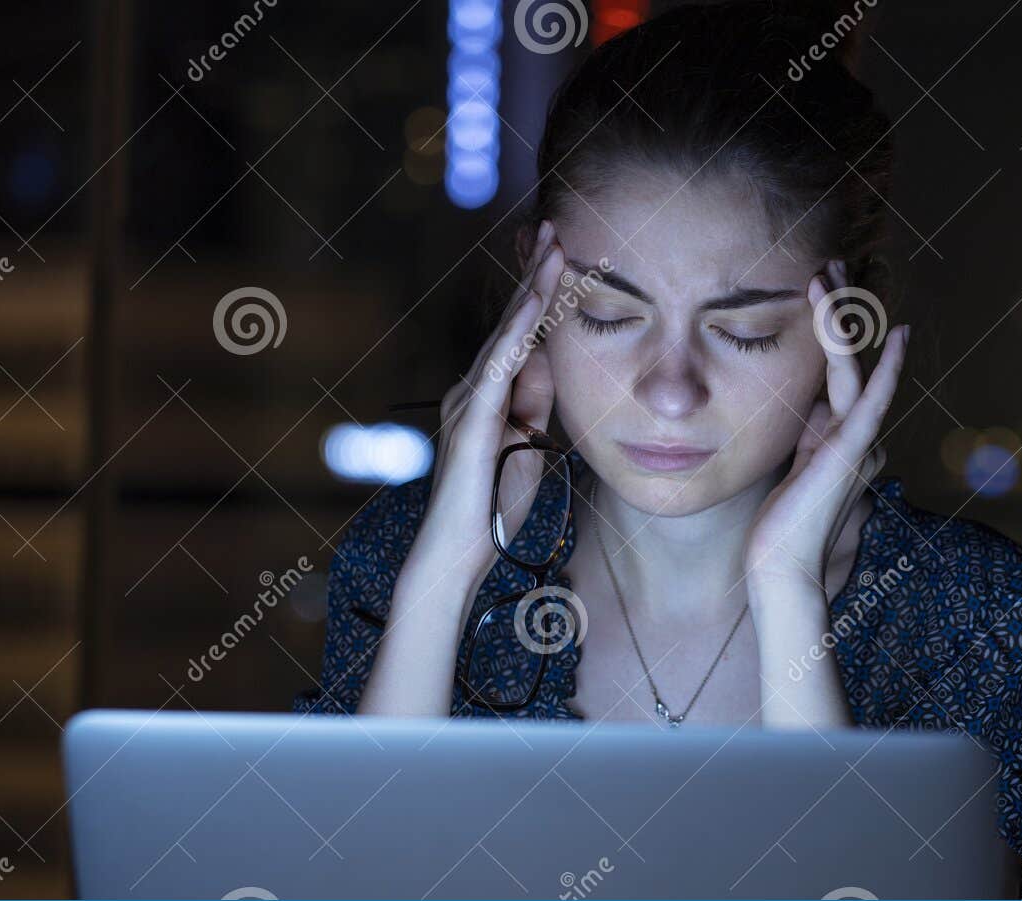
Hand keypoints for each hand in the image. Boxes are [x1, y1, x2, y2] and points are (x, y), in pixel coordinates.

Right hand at [413, 219, 566, 583]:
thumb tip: (550, 360)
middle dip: (534, 275)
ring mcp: (468, 402)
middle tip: (554, 228)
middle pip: (511, 323)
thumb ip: (535, 403)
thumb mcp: (529, 444)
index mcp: (490, 396)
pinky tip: (534, 307)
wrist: (459, 552)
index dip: (540, 294)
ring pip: (505, 336)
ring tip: (552, 251)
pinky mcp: (472, 421)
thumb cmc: (493, 506)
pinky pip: (497, 369)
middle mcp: (473, 389)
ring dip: (530, 292)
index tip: (563, 253)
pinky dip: (518, 335)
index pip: (520, 336)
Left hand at [744, 259, 908, 592]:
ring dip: (842, 319)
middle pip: (849, 358)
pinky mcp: (853, 452)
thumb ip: (797, 438)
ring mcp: (857, 442)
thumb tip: (797, 409)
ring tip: (828, 274)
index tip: (818, 288)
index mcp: (836, 437)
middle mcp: (854, 434)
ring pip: (853, 367)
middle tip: (830, 261)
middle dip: (839, 309)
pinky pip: (871, 398)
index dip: (830, 329)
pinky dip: (885, 365)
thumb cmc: (775, 529)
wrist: (780, 570)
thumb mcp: (783, 468)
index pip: (836, 371)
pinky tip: (898, 332)